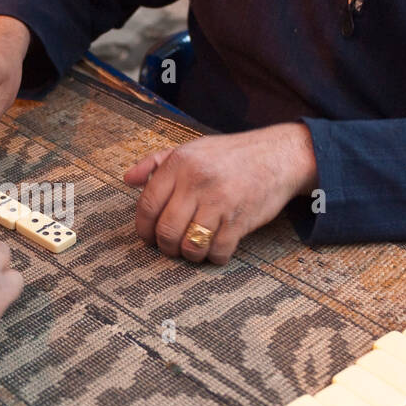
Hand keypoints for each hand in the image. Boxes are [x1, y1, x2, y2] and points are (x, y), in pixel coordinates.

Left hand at [124, 123, 317, 263]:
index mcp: (180, 164)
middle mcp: (197, 181)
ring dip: (188, 254)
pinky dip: (214, 257)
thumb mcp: (191, 149)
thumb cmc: (230, 155)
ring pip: (189, 245)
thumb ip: (155, 162)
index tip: (147, 236)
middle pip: (166, 230)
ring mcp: (219, 201)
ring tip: (192, 248)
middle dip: (164, 246)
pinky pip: (218, 251)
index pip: (147, 205)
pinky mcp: (240, 220)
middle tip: (170, 246)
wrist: (278, 155)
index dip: (143, 228)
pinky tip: (215, 248)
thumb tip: (128, 180)